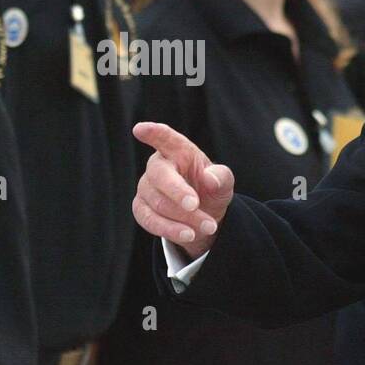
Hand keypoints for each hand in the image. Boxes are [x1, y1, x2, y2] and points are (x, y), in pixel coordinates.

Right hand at [131, 122, 234, 260]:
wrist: (203, 217)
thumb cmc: (211, 190)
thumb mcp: (224, 183)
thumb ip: (221, 177)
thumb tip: (209, 179)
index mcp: (179, 151)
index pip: (165, 138)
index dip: (153, 133)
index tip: (140, 129)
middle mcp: (158, 166)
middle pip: (159, 174)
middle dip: (177, 191)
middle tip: (194, 204)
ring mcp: (146, 187)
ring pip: (157, 202)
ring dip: (184, 217)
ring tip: (208, 226)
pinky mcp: (141, 209)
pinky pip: (149, 219)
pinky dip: (170, 229)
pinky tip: (188, 235)